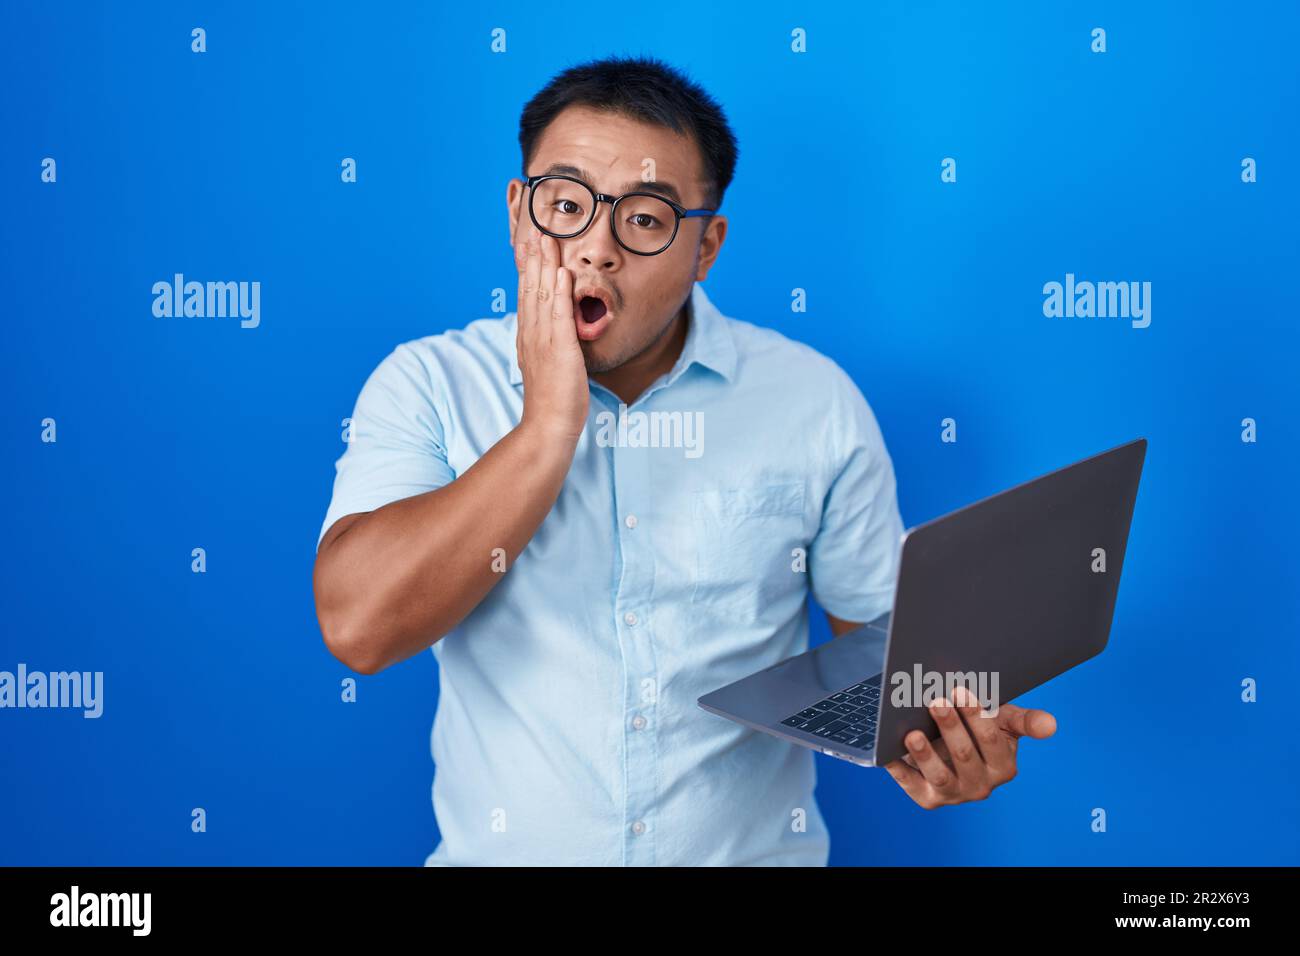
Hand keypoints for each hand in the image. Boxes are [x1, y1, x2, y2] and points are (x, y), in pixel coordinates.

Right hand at [513, 214, 588, 443]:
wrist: (548, 426)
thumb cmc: (553, 401)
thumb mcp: (548, 366)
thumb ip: (549, 346)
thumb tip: (554, 333)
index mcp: (529, 338)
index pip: (527, 296)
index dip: (528, 269)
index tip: (528, 246)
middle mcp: (532, 335)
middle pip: (530, 289)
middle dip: (533, 258)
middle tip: (535, 230)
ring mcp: (544, 342)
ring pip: (541, 296)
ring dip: (544, 266)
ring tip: (546, 239)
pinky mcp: (560, 351)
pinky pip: (558, 316)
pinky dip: (559, 293)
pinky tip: (561, 273)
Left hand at [884, 684, 1056, 807]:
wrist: (951, 747)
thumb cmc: (979, 731)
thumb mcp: (1004, 722)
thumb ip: (1026, 722)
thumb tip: (1051, 725)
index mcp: (1004, 767)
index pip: (991, 740)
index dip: (977, 715)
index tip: (961, 689)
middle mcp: (981, 786)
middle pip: (964, 755)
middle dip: (951, 727)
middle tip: (935, 701)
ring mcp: (953, 794)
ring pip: (940, 775)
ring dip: (926, 754)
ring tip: (912, 733)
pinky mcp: (927, 799)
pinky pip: (912, 785)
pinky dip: (900, 771)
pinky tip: (889, 753)